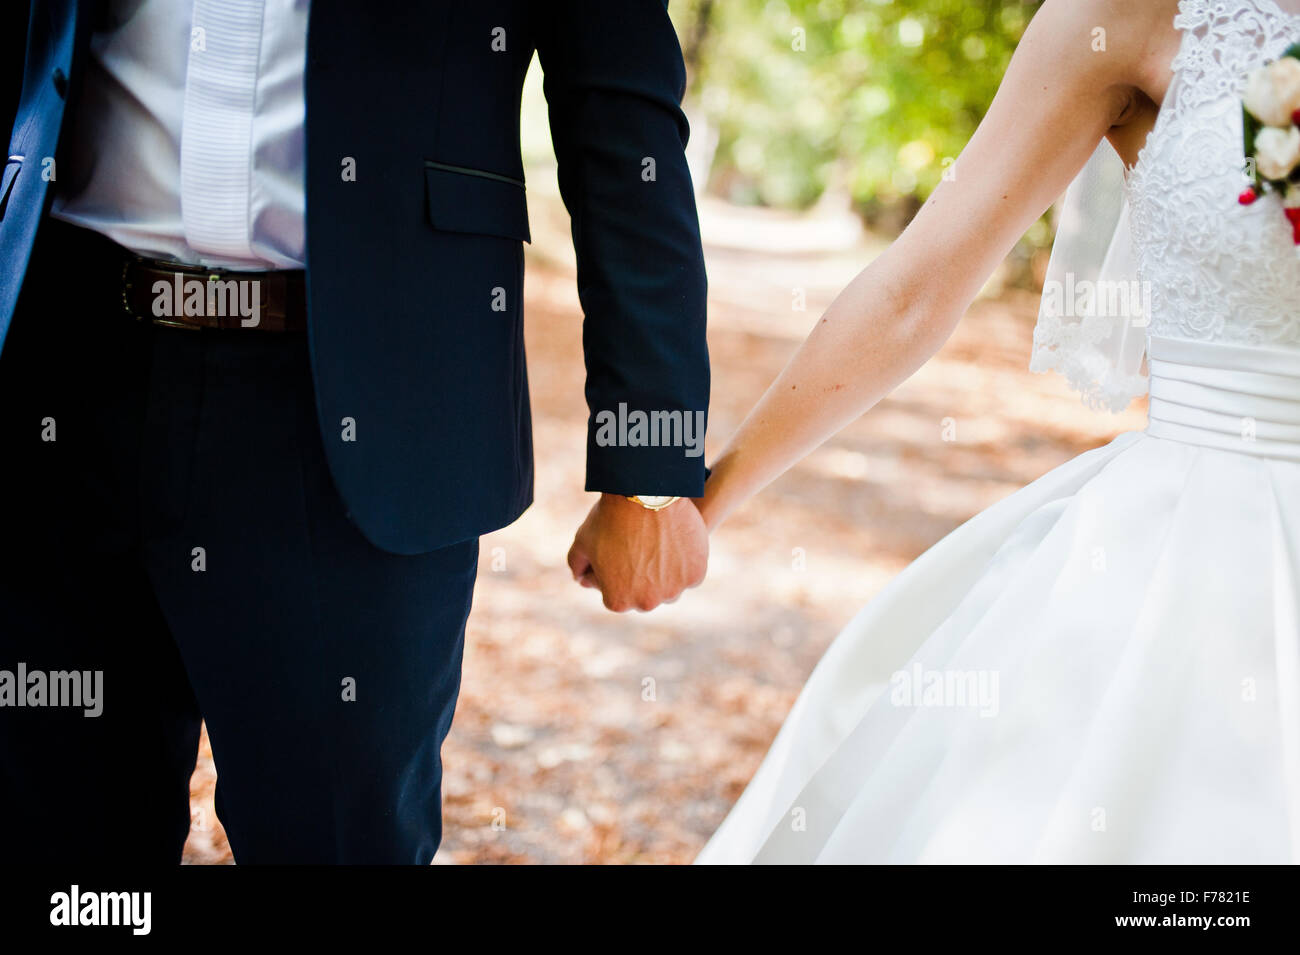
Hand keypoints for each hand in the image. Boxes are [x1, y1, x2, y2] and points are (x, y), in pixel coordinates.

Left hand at [567, 494, 708, 611]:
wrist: (644, 492)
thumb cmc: (610, 517)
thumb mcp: (583, 541)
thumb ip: (578, 565)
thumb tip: (582, 580)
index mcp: (617, 601)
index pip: (617, 593)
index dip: (616, 572)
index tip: (620, 551)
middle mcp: (646, 602)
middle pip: (645, 593)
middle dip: (642, 576)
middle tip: (641, 546)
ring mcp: (673, 590)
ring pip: (670, 586)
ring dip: (666, 573)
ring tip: (659, 543)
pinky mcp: (695, 574)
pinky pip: (690, 574)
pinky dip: (686, 562)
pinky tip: (676, 542)